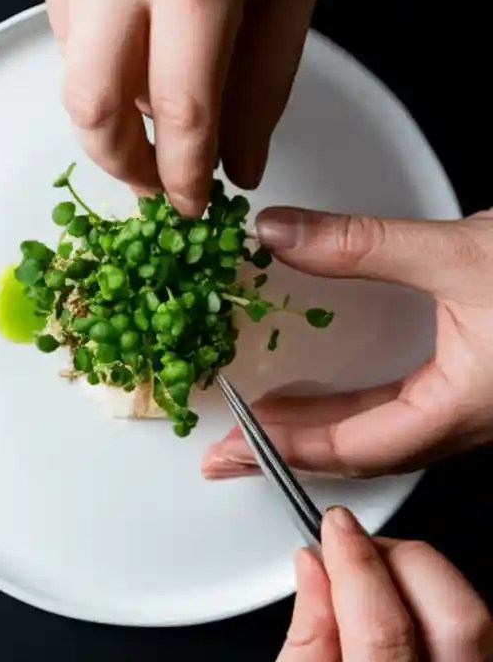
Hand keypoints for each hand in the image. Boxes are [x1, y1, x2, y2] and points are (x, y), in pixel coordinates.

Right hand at [42, 0, 325, 215]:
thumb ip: (265, 78)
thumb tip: (239, 162)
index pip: (180, 113)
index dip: (184, 175)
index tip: (192, 203)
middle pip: (95, 109)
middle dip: (122, 164)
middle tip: (152, 183)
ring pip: (74, 70)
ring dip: (111, 108)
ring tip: (152, 107)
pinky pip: (64, 29)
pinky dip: (96, 58)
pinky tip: (132, 46)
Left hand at [202, 207, 492, 479]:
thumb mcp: (455, 250)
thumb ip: (360, 244)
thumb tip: (276, 234)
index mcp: (461, 408)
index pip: (354, 446)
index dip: (285, 445)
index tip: (231, 443)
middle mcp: (470, 421)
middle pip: (361, 454)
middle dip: (286, 453)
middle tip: (223, 454)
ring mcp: (477, 408)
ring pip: (382, 439)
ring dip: (316, 436)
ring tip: (257, 430)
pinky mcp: (481, 387)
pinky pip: (402, 416)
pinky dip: (352, 415)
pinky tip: (322, 405)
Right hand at [279, 506, 491, 659]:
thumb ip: (306, 635)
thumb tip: (313, 566)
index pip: (383, 627)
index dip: (356, 566)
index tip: (333, 528)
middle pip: (455, 614)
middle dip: (401, 558)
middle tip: (354, 544)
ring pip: (473, 613)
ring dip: (417, 573)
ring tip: (372, 569)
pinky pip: (474, 626)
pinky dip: (433, 597)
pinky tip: (397, 596)